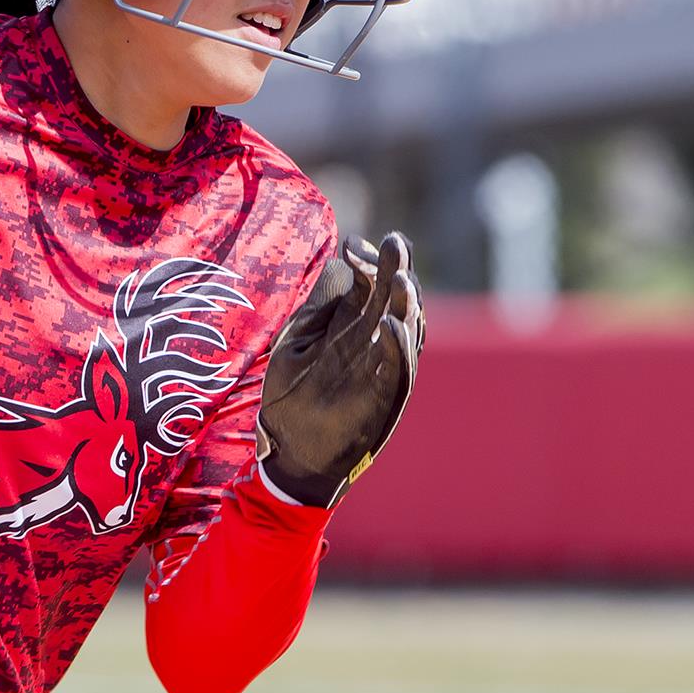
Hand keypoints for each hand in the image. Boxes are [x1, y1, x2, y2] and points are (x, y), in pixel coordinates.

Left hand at [256, 232, 424, 507]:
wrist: (288, 449)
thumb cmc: (290, 394)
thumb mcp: (296, 340)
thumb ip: (319, 304)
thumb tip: (340, 261)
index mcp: (352, 324)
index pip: (370, 283)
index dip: (367, 261)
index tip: (352, 244)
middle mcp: (372, 343)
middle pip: (394, 299)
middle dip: (397, 270)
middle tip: (396, 243)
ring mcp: (380, 370)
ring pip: (405, 331)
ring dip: (406, 305)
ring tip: (401, 279)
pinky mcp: (381, 399)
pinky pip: (396, 372)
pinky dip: (397, 349)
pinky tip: (391, 325)